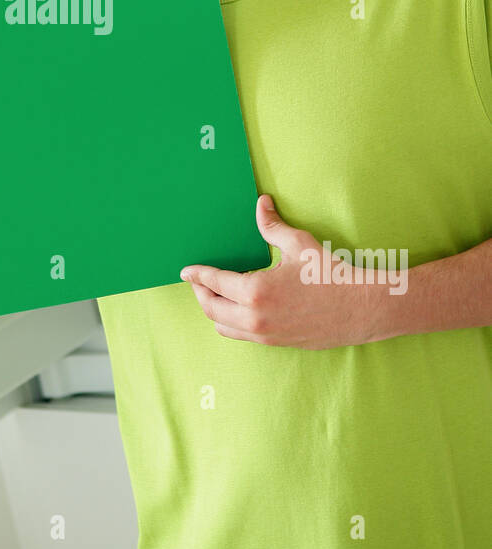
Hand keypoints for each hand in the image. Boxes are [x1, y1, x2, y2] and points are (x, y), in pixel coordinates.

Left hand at [179, 195, 389, 348]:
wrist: (361, 308)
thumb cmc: (331, 274)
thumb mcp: (299, 244)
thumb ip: (272, 226)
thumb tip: (260, 204)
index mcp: (255, 290)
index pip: (213, 282)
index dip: (197, 275)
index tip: (186, 270)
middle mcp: (254, 317)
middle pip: (211, 308)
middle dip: (200, 293)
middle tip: (198, 280)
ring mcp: (264, 334)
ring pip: (223, 326)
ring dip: (214, 310)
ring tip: (215, 294)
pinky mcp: (275, 343)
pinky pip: (241, 335)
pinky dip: (231, 322)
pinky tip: (238, 308)